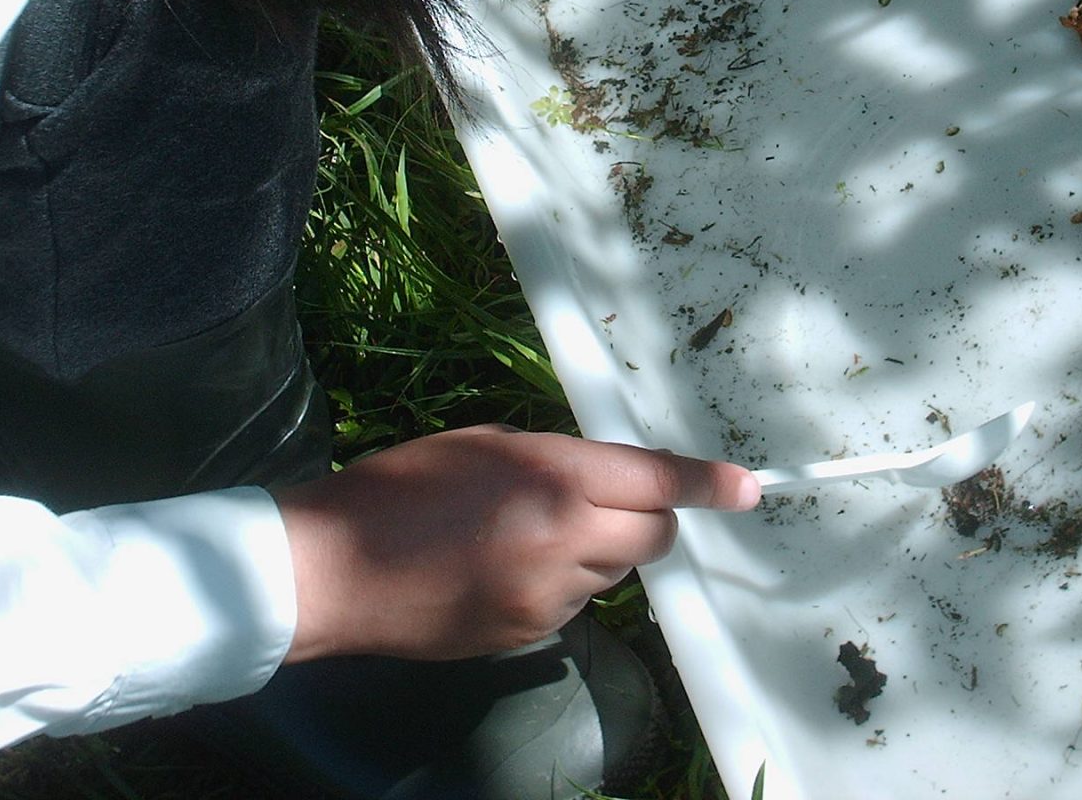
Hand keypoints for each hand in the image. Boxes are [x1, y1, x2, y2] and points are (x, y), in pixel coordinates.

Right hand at [273, 425, 758, 661]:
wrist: (333, 571)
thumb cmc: (399, 488)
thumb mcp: (485, 446)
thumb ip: (555, 460)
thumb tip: (608, 477)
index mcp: (554, 478)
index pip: (656, 480)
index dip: (707, 484)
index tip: (749, 489)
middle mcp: (566, 539)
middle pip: (654, 535)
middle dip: (645, 517)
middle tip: (599, 501)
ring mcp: (549, 597)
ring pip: (615, 571)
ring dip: (596, 550)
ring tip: (525, 534)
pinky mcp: (529, 634)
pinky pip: (573, 603)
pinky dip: (559, 583)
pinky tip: (502, 568)